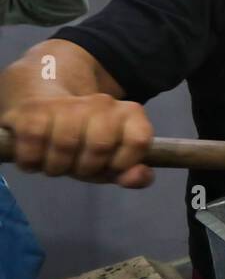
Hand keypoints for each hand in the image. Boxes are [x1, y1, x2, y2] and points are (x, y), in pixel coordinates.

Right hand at [2, 93, 154, 187]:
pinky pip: (33, 148)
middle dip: (87, 168)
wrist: (43, 106)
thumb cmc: (85, 144)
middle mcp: (101, 102)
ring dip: (57, 167)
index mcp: (129, 113)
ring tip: (56, 163)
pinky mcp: (32, 111)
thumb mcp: (114, 164)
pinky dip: (32, 163)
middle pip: (99, 146)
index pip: (139, 140)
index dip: (123, 162)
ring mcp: (67, 104)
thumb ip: (135, 175)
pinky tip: (36, 157)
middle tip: (77, 166)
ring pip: (65, 146)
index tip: (110, 166)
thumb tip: (138, 176)